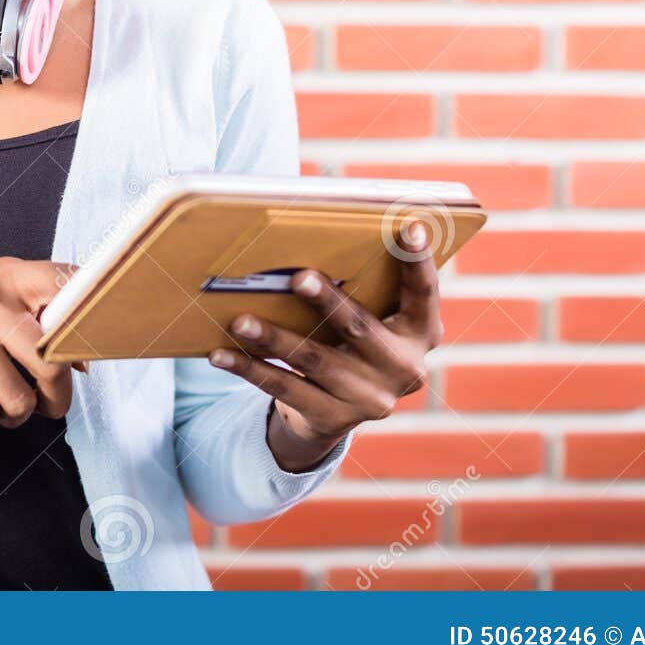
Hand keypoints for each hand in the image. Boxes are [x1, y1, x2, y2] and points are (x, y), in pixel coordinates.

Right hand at [0, 256, 80, 440]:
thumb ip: (40, 320)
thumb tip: (85, 360)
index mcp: (5, 275)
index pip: (65, 285)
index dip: (89, 319)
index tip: (93, 347)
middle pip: (49, 360)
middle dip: (57, 396)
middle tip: (50, 405)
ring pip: (18, 398)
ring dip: (17, 415)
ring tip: (5, 406)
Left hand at [207, 221, 441, 469]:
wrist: (338, 409)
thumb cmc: (350, 339)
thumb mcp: (371, 316)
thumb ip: (362, 288)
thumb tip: (305, 243)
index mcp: (420, 332)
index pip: (423, 292)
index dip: (418, 261)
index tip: (410, 226)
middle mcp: (403, 368)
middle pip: (361, 328)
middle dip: (328, 302)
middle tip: (299, 278)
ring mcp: (369, 399)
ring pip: (314, 361)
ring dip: (274, 338)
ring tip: (240, 320)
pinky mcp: (333, 418)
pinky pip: (282, 388)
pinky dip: (248, 368)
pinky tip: (220, 353)